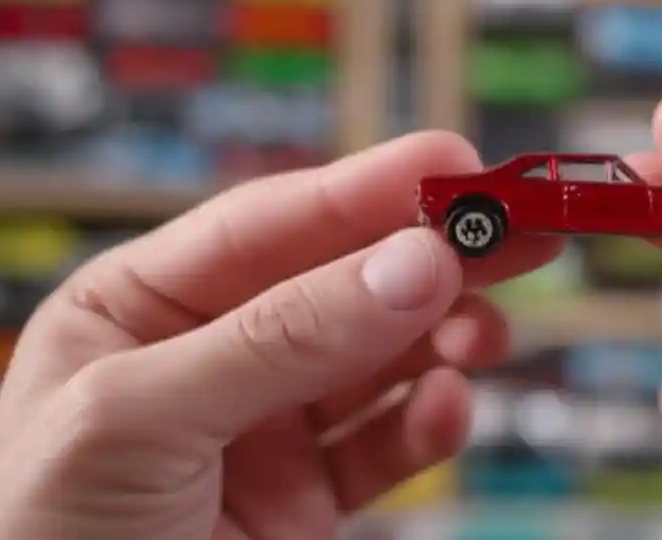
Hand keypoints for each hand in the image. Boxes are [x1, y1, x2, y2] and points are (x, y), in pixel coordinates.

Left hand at [0, 132, 560, 539]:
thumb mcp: (140, 418)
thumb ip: (280, 340)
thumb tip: (410, 264)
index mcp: (141, 306)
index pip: (271, 224)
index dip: (369, 188)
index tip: (457, 163)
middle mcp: (212, 355)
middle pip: (345, 279)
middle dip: (434, 252)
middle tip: (521, 226)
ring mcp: (266, 427)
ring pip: (382, 357)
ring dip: (443, 336)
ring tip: (484, 332)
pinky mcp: (309, 497)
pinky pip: (388, 444)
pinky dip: (430, 423)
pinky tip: (450, 407)